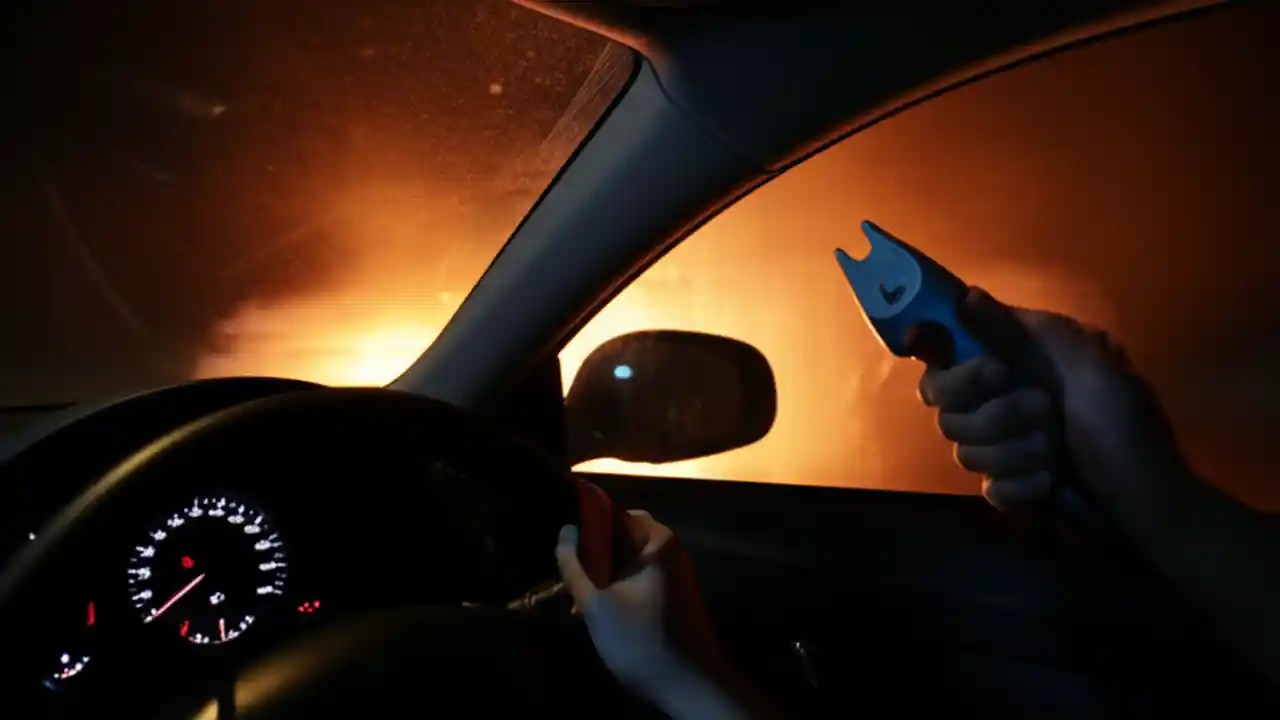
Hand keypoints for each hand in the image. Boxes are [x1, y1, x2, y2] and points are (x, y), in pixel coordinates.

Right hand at [556, 512, 754, 718]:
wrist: (690, 685)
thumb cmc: (640, 640)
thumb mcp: (595, 603)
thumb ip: (574, 565)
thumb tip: (565, 531)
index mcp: (655, 540)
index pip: (610, 512)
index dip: (582, 523)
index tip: (561, 541)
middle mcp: (669, 548)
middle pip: (619, 536)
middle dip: (592, 555)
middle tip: (569, 580)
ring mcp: (675, 571)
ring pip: (627, 560)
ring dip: (602, 575)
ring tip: (580, 603)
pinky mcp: (674, 593)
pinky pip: (640, 577)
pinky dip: (619, 588)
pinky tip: (602, 614)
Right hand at [912, 288, 1187, 520]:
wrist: (1151, 501)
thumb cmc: (1125, 426)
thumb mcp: (1087, 368)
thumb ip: (1021, 333)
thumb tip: (967, 294)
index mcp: (1018, 360)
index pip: (946, 358)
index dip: (959, 372)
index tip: (997, 375)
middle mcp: (1003, 397)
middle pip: (948, 410)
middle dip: (998, 418)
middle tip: (1047, 412)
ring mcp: (1005, 444)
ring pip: (965, 453)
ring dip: (1016, 455)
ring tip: (1058, 455)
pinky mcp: (1012, 485)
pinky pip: (988, 489)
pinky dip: (1021, 489)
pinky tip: (1051, 483)